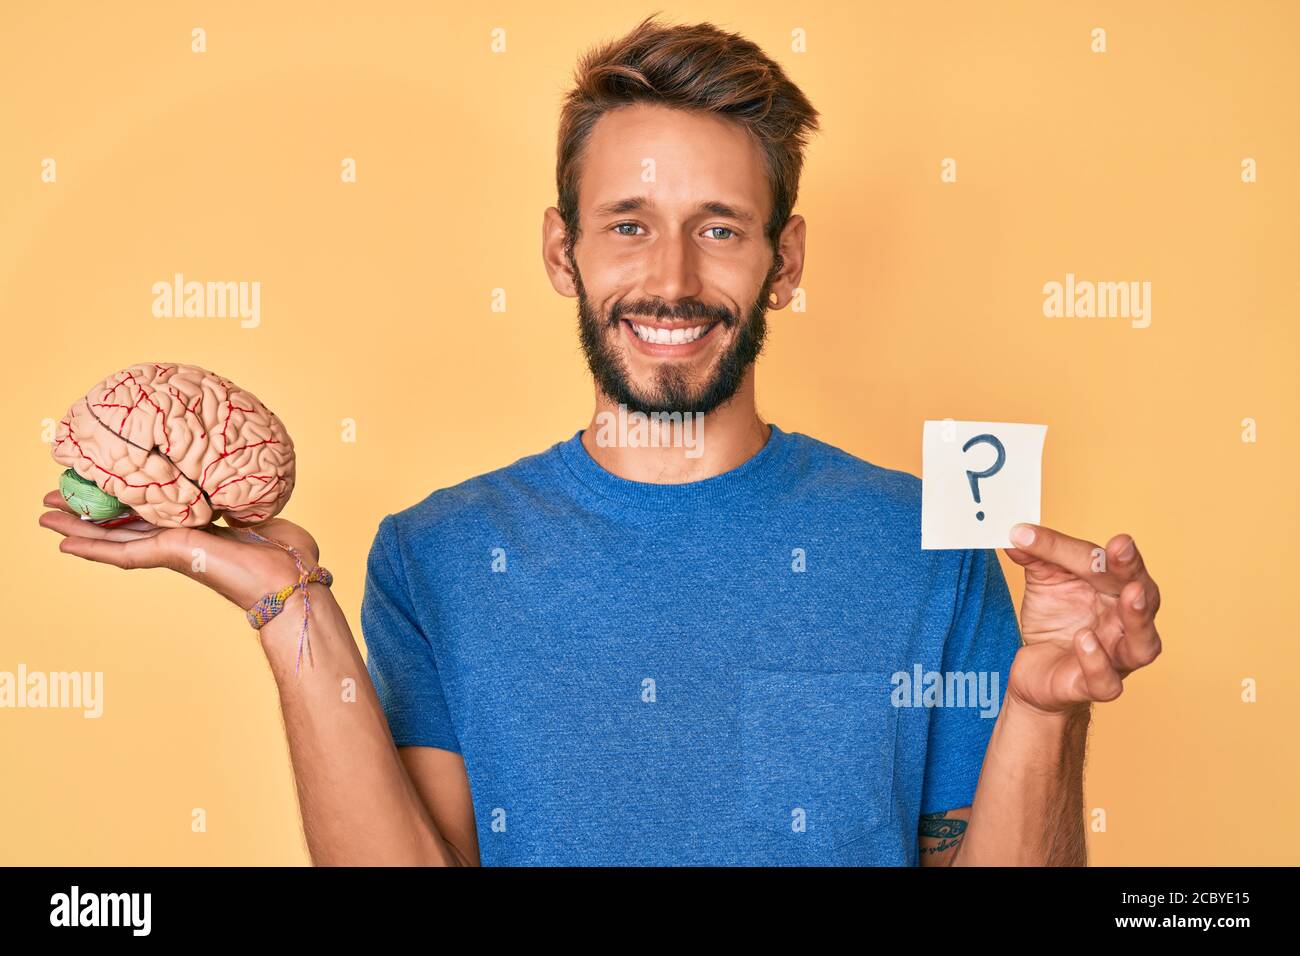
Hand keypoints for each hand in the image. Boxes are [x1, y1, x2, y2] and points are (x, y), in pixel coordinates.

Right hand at [38, 489, 320, 612]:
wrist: (292, 580)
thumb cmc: (288, 556)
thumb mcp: (262, 517)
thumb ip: (245, 504)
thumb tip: (245, 492)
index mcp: (200, 529)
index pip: (154, 514)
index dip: (126, 502)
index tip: (103, 486)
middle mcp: (181, 539)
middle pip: (123, 525)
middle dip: (89, 513)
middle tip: (54, 500)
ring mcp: (174, 549)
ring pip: (114, 538)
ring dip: (78, 528)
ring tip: (45, 516)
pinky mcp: (173, 554)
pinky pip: (124, 552)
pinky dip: (94, 548)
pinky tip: (65, 544)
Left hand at [1002, 523, 1161, 717]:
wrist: (1037, 671)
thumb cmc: (1055, 620)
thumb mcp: (1044, 581)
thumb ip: (1035, 556)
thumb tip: (1018, 531)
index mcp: (1117, 590)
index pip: (1108, 564)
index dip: (1090, 550)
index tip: (1084, 536)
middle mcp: (1127, 622)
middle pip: (1142, 595)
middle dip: (1133, 571)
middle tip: (1121, 548)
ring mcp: (1117, 657)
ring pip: (1144, 644)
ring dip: (1138, 618)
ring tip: (1129, 595)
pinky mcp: (1097, 686)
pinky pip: (1107, 680)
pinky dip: (1098, 661)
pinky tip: (1084, 639)